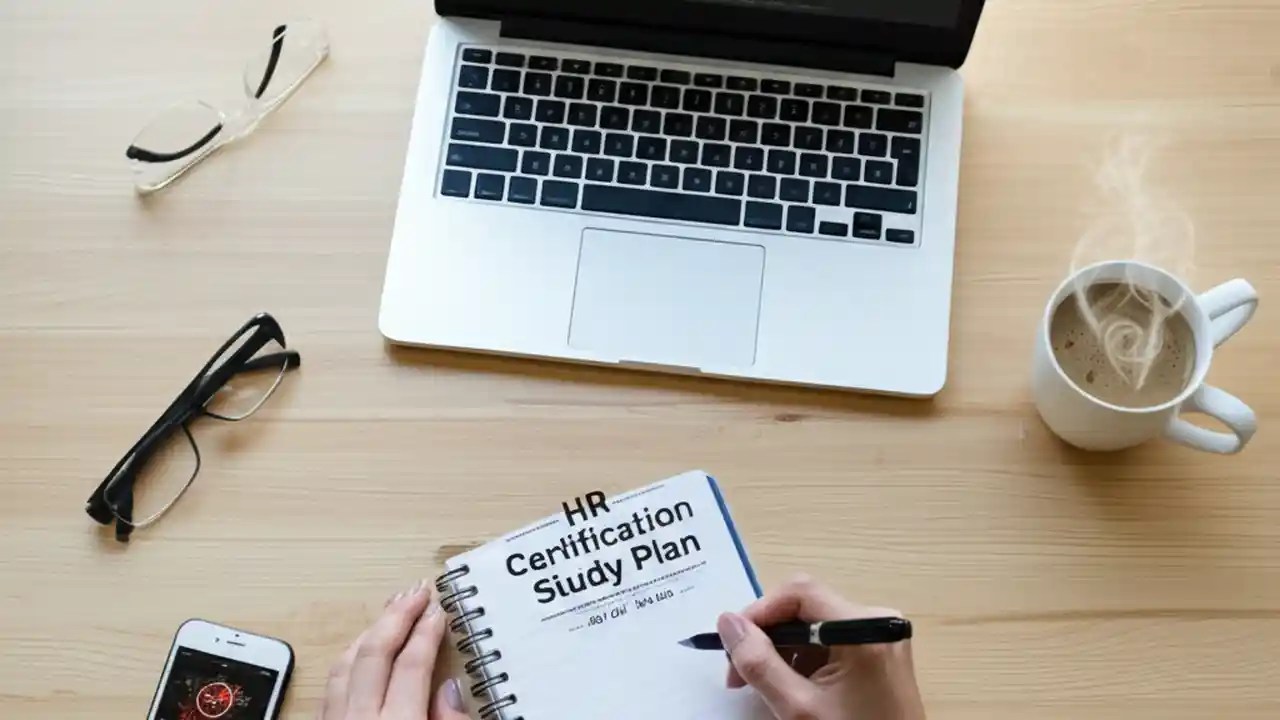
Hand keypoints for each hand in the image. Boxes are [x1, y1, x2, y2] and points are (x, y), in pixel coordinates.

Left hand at [319, 580, 467, 719]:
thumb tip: (450, 690)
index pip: (412, 666)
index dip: (426, 634)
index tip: (438, 609)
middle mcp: (361, 718)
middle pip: (375, 654)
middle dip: (398, 617)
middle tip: (417, 591)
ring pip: (345, 664)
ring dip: (370, 632)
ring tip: (391, 610)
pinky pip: (330, 685)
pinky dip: (348, 659)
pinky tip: (359, 651)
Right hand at [718, 576, 925, 719]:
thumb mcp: (797, 708)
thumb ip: (759, 662)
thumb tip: (728, 622)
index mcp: (865, 628)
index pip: (800, 592)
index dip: (759, 612)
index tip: (733, 645)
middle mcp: (877, 622)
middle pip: (806, 608)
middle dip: (767, 637)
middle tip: (739, 674)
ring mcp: (881, 639)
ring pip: (815, 626)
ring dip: (782, 651)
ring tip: (762, 686)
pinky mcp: (879, 655)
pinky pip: (830, 643)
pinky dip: (804, 660)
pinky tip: (790, 688)